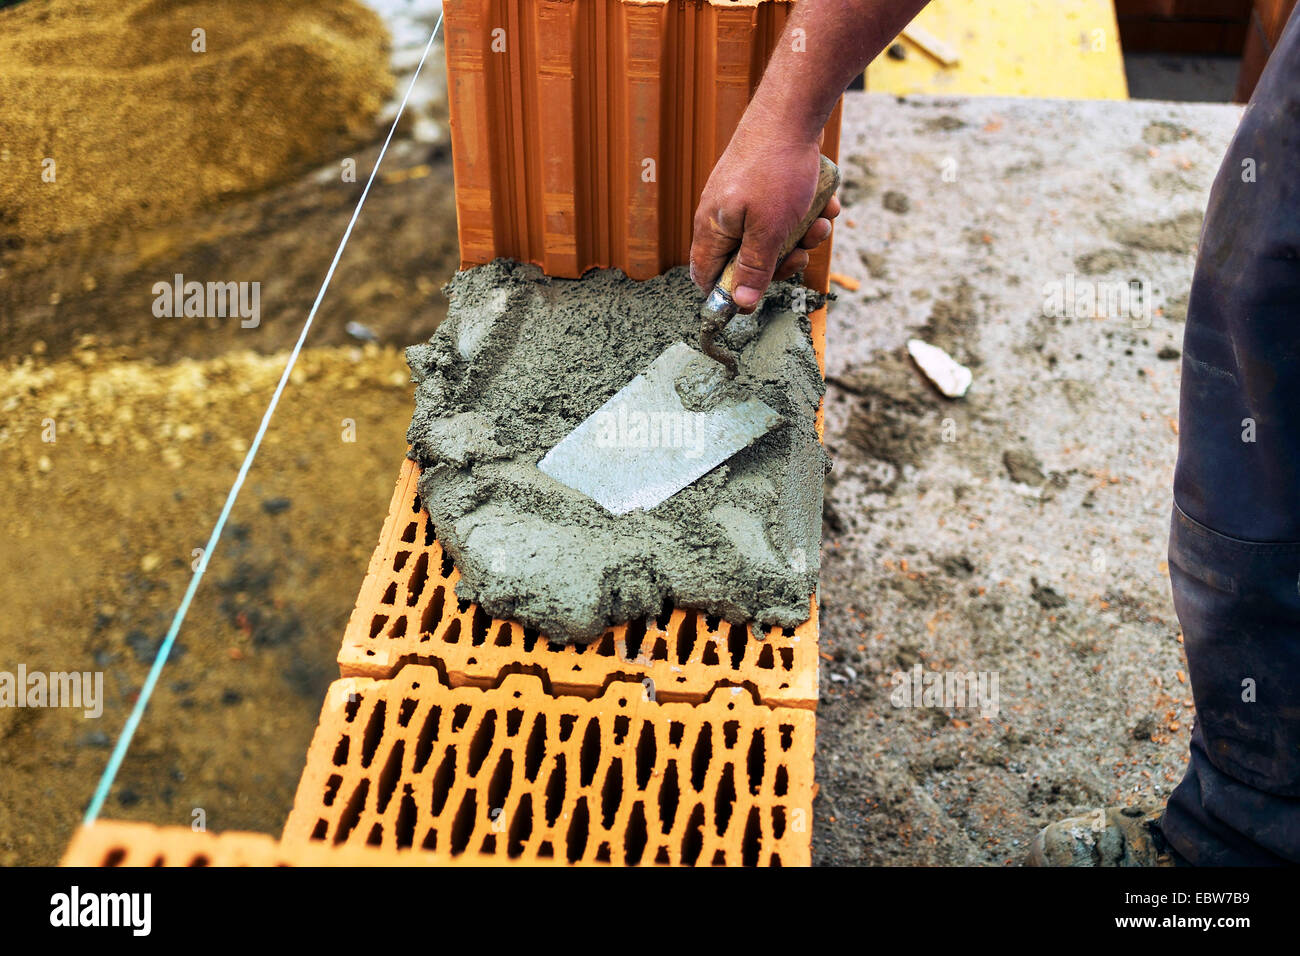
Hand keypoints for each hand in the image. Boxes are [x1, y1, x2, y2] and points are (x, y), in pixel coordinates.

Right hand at [689, 121, 839, 311]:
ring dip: (801, 236)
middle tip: (800, 254)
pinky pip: (785, 213)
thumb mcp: (768, 230)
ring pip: (772, 237)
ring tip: (819, 222)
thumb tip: (741, 303)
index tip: (757, 295)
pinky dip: (807, 213)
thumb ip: (755, 268)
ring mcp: (745, 199)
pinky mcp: (766, 186)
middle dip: (780, 261)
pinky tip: (824, 202)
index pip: (706, 276)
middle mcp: (724, 215)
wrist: (792, 112)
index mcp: (713, 229)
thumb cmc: (776, 170)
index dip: (729, 292)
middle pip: (746, 260)